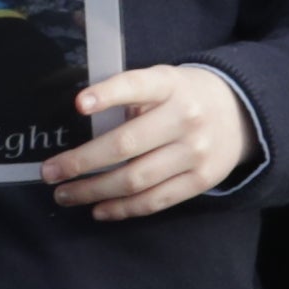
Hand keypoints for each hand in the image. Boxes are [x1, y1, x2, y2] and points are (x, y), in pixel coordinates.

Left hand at [48, 64, 253, 220]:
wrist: (239, 113)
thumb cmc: (180, 95)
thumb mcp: (161, 80)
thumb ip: (128, 94)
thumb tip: (78, 112)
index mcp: (168, 85)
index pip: (136, 86)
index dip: (108, 94)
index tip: (77, 104)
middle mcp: (184, 118)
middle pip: (126, 145)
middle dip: (81, 162)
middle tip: (49, 172)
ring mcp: (194, 153)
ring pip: (136, 179)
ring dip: (94, 190)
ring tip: (64, 194)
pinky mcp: (201, 181)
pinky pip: (156, 200)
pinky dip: (124, 208)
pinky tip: (98, 209)